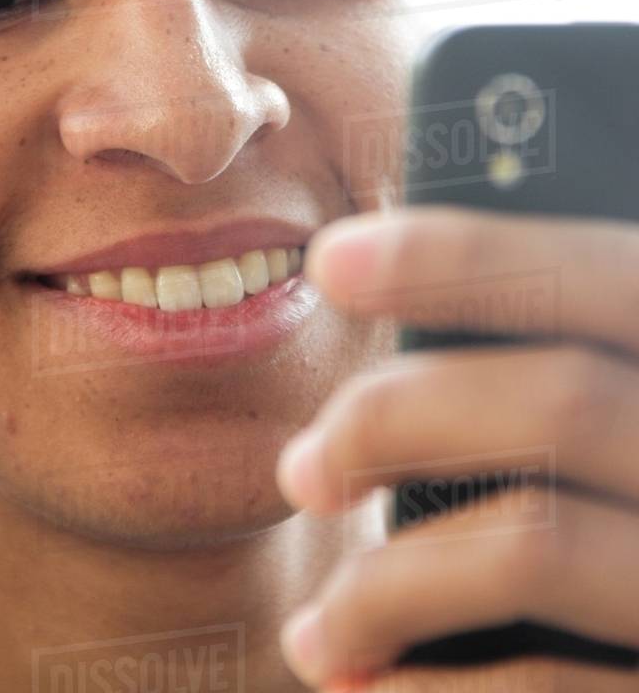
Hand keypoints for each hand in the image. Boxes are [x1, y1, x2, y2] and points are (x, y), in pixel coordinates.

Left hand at [275, 206, 638, 690]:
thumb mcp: (636, 385)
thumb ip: (581, 348)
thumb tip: (403, 289)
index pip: (592, 274)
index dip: (454, 258)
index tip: (328, 261)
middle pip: (555, 402)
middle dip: (392, 422)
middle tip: (303, 471)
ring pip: (537, 545)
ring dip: (385, 586)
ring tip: (313, 626)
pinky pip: (555, 690)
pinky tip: (365, 686)